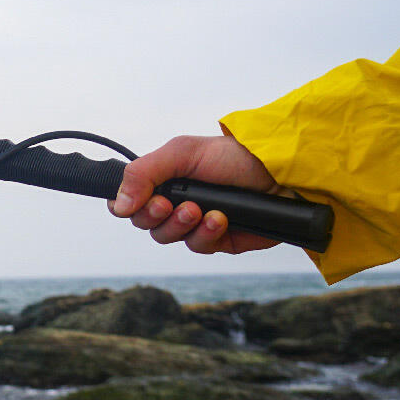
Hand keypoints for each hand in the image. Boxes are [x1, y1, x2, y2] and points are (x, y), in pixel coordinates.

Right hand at [108, 133, 283, 254]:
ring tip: (201, 211)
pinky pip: (197, 247)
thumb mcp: (182, 152)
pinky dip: (206, 233)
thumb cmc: (233, 157)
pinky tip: (221, 219)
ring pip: (167, 238)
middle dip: (156, 216)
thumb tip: (119, 205)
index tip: (144, 201)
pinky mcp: (217, 240)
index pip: (128, 200)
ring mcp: (195, 222)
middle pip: (144, 223)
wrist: (281, 175)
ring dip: (181, 225)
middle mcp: (175, 201)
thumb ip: (143, 173)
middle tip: (172, 204)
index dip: (128, 206)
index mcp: (163, 179)